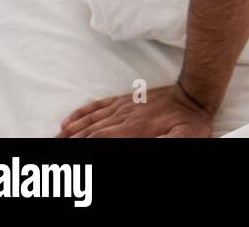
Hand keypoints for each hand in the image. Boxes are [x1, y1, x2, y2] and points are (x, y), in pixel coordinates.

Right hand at [56, 83, 213, 137]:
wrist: (194, 94)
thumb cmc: (191, 121)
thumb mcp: (184, 138)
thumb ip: (165, 146)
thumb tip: (146, 147)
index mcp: (135, 129)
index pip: (101, 139)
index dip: (84, 146)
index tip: (68, 155)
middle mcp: (124, 117)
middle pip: (90, 132)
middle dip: (71, 142)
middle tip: (53, 149)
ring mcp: (123, 107)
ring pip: (90, 120)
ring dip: (71, 131)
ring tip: (55, 140)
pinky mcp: (125, 100)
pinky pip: (98, 106)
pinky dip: (81, 114)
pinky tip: (68, 121)